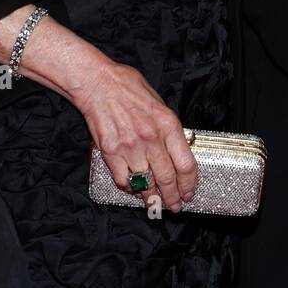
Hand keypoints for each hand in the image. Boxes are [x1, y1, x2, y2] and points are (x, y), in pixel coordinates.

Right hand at [72, 58, 197, 212]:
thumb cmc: (128, 87)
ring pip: (146, 184)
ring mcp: (130, 147)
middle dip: (173, 197)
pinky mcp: (110, 152)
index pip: (186, 164)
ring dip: (152, 197)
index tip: (189, 192)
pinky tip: (134, 190)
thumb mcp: (159, 103)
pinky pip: (123, 180)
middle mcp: (151, 138)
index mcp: (168, 124)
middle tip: (175, 205)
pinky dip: (130, 189)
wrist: (98, 82)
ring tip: (155, 203)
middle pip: (167, 178)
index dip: (189, 184)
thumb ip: (168, 129)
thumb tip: (176, 151)